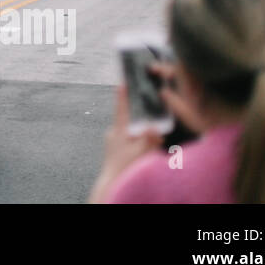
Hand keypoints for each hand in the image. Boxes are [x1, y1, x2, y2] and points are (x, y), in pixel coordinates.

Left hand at [89, 86, 162, 201]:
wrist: (111, 184)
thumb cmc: (126, 169)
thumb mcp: (140, 154)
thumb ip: (148, 140)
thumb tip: (153, 127)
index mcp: (119, 131)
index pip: (122, 108)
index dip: (123, 94)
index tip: (122, 80)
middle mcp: (113, 133)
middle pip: (129, 120)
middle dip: (140, 119)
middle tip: (151, 124)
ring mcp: (112, 141)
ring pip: (129, 132)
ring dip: (139, 134)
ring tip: (151, 144)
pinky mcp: (113, 149)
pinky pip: (127, 141)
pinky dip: (136, 142)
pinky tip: (144, 152)